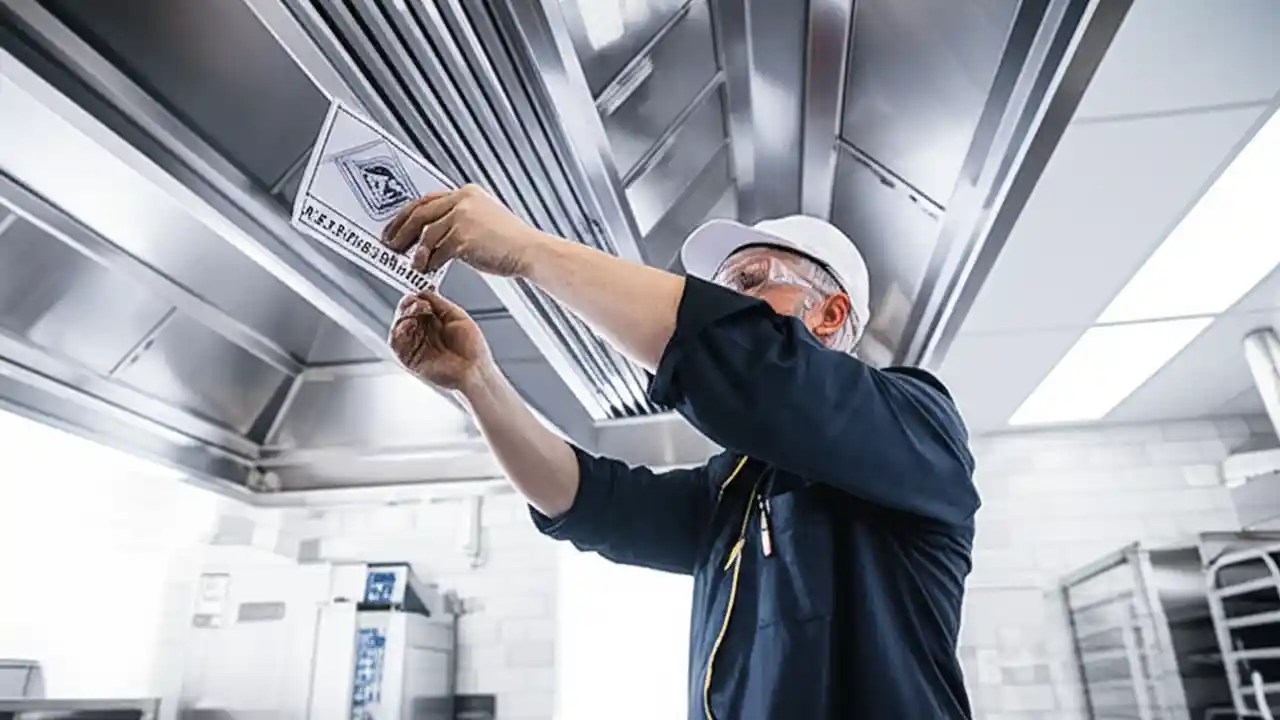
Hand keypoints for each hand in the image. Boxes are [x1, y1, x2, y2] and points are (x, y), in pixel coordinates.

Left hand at [381, 184, 545, 276]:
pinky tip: (427, 269)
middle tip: (391, 244)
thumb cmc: (510, 242)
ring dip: (415, 251)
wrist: (530, 251)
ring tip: (412, 263)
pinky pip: (436, 251)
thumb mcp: (483, 220)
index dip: (407, 214)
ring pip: (426, 234)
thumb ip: (458, 221)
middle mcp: (463, 200)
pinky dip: (428, 262)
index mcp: (467, 193)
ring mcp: (462, 217)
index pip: (427, 200)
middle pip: (420, 213)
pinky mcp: (463, 236)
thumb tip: (431, 236)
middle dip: (401, 230)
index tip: (396, 226)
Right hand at [388, 290, 492, 391]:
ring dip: (403, 317)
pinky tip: (407, 325)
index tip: (418, 294)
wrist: (475, 370)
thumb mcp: (458, 317)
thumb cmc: (473, 349)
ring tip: (415, 312)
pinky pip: (397, 345)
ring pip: (399, 328)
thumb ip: (440, 303)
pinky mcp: (410, 360)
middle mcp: (423, 334)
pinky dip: (398, 333)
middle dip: (408, 306)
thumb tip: (423, 292)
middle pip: (405, 315)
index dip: (415, 299)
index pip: (417, 307)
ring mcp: (416, 346)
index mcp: (434, 323)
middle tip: (416, 302)